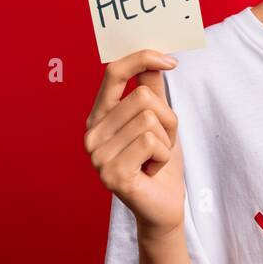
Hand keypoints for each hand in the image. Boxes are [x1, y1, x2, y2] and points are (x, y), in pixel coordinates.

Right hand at [84, 48, 185, 242]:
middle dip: (167, 119)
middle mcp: (91, 135)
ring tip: (156, 159)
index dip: (141, 58)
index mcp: (98, 117)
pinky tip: (153, 171)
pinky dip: (164, 156)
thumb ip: (152, 89)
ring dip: (167, 141)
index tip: (171, 61)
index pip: (114, 72)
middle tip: (162, 143)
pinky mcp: (112, 173)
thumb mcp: (160, 121)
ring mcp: (98, 156)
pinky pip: (152, 143)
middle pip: (142, 97)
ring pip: (150, 120)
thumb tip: (155, 55)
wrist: (162, 208)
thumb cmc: (159, 163)